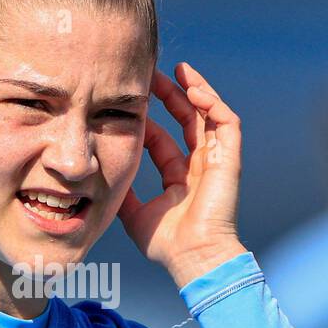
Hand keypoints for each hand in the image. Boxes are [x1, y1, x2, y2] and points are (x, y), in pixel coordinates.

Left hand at [118, 62, 247, 287]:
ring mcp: (216, 162)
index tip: (132, 101)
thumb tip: (99, 178)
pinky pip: (226, 122)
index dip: (150, 118)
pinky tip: (194, 88)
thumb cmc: (167, 243)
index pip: (164, 139)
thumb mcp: (134, 214)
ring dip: (195, 90)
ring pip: (209, 115)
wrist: (193, 257)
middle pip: (187, 120)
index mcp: (178, 178)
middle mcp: (198, 167)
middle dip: (171, 96)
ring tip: (178, 70)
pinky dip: (212, 103)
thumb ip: (121, 193)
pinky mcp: (229, 159)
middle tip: (153, 75)